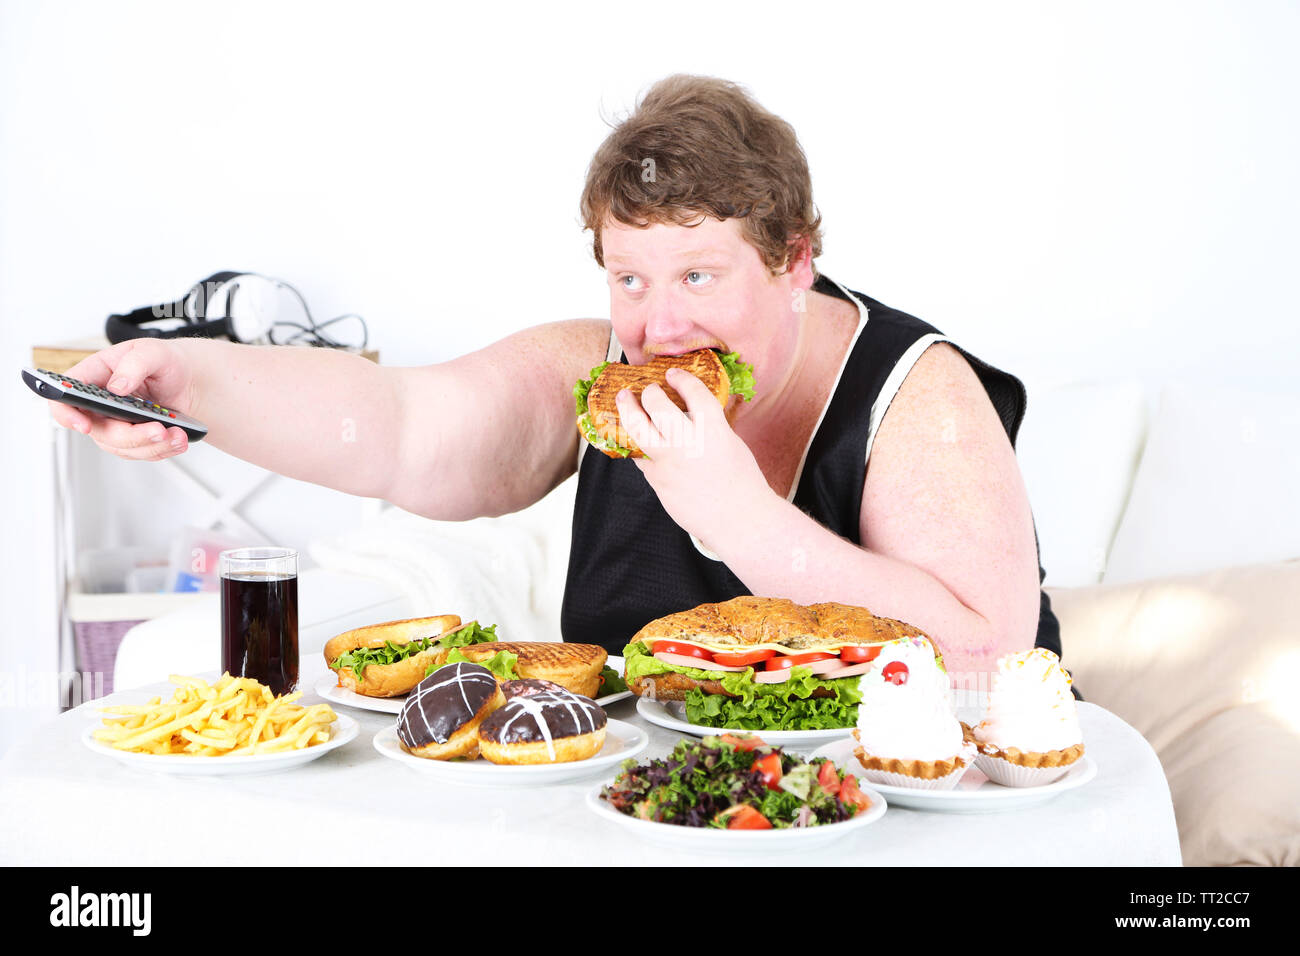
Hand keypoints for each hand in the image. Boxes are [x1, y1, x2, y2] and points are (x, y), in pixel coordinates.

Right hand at [48, 338, 197, 460]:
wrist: (190, 379)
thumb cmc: (166, 361)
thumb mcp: (153, 352)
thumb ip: (135, 363)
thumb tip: (117, 386)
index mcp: (94, 376)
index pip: (66, 397)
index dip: (68, 413)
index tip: (85, 425)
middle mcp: (100, 403)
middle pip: (99, 430)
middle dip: (132, 435)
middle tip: (159, 429)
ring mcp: (115, 423)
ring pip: (123, 446)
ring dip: (153, 445)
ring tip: (178, 434)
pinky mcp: (133, 438)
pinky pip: (141, 452)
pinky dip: (163, 449)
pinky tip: (179, 439)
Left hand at [616, 366, 771, 545]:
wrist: (739, 520)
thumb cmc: (742, 482)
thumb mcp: (732, 443)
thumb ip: (711, 426)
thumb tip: (692, 410)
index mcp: (714, 430)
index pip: (693, 392)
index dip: (681, 378)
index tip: (673, 373)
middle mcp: (688, 443)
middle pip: (657, 406)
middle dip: (649, 392)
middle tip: (647, 389)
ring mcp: (669, 464)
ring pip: (637, 430)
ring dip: (628, 410)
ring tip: (624, 399)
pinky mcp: (658, 482)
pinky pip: (641, 458)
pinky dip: (638, 447)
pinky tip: (637, 439)